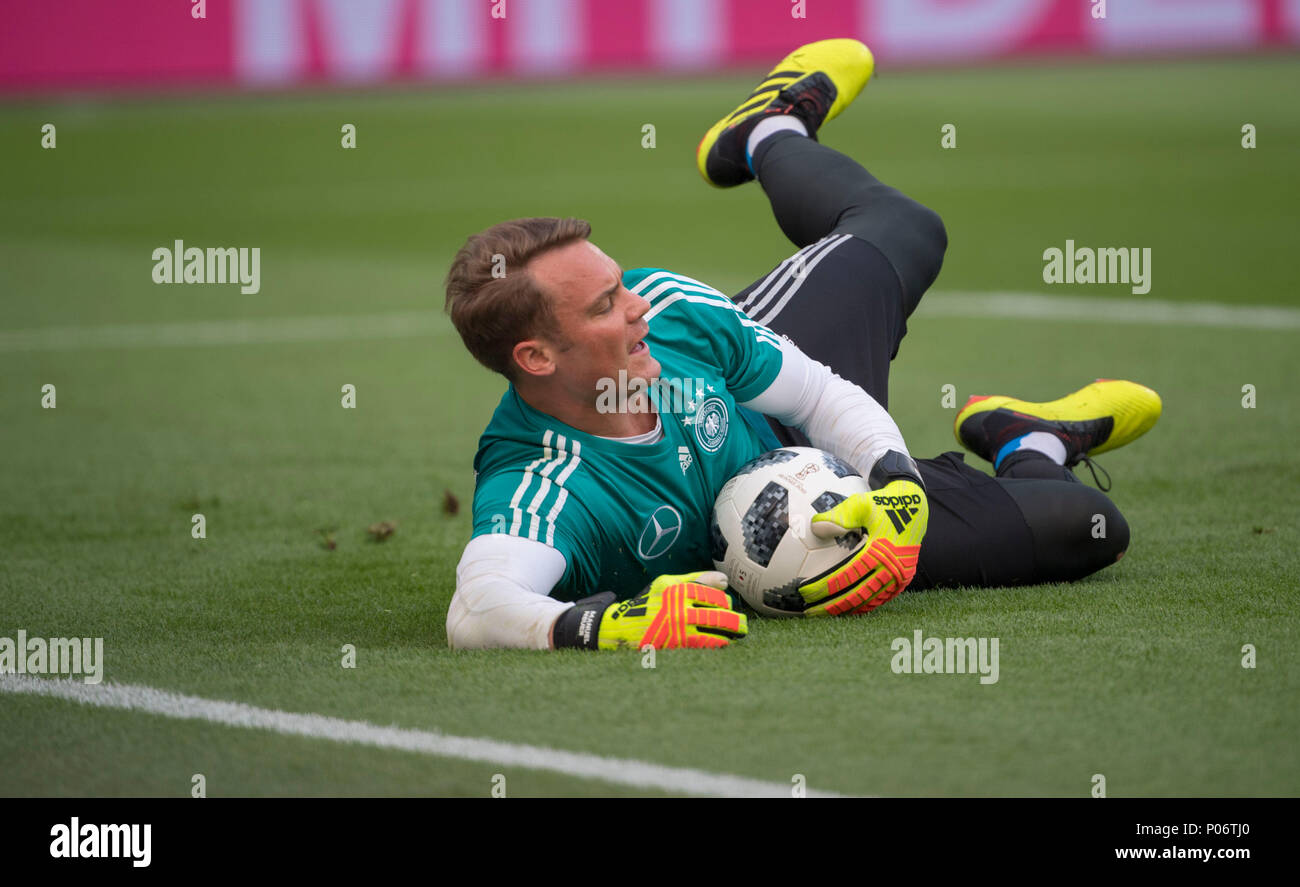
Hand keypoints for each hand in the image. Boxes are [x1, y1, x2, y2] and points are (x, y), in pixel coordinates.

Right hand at [552, 571, 747, 649]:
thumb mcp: (667, 585)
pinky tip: (722, 644)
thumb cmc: (649, 602)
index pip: (713, 595)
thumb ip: (695, 580)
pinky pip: (704, 645)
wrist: (621, 627)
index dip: (725, 601)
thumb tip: (724, 581)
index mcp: (677, 590)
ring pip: (714, 632)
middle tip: (743, 625)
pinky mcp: (675, 645)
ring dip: (730, 635)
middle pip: (718, 614)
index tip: (729, 605)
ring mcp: (677, 629)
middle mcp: (678, 609)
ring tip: (738, 636)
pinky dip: (716, 645)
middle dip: (735, 621)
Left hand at [798, 479, 927, 615]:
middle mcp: (892, 568)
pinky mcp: (902, 580)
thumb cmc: (883, 504)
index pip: (846, 576)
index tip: (804, 591)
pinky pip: (880, 599)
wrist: (915, 508)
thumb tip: (815, 526)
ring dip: (845, 609)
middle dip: (830, 605)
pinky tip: (846, 608)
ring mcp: (899, 577)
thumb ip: (839, 515)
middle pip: (856, 595)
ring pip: (868, 601)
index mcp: (880, 551)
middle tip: (808, 610)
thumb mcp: (861, 503)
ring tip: (823, 613)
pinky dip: (863, 605)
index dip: (824, 586)